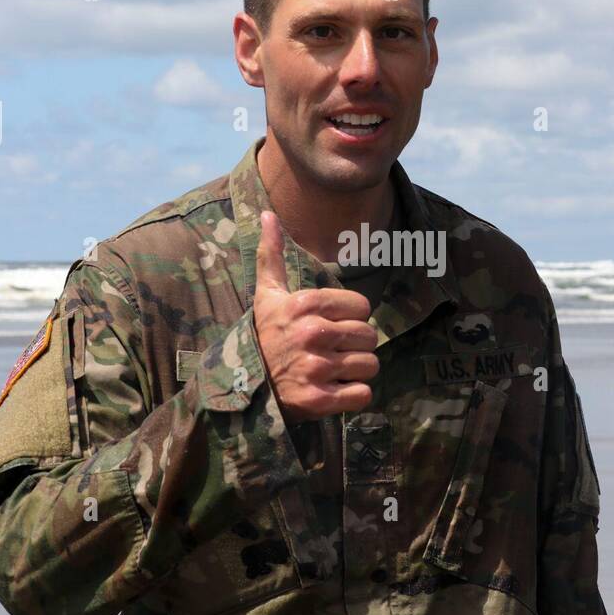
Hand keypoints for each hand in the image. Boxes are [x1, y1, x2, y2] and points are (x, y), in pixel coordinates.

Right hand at [252, 210, 378, 421]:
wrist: (243, 386)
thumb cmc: (263, 335)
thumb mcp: (266, 294)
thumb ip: (273, 254)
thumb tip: (267, 215)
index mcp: (305, 304)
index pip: (362, 307)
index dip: (351, 317)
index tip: (331, 326)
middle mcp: (312, 334)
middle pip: (369, 336)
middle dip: (356, 345)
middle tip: (333, 351)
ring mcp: (316, 368)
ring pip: (370, 365)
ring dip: (356, 371)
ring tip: (334, 370)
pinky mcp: (319, 400)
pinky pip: (363, 394)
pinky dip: (354, 395)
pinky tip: (335, 390)